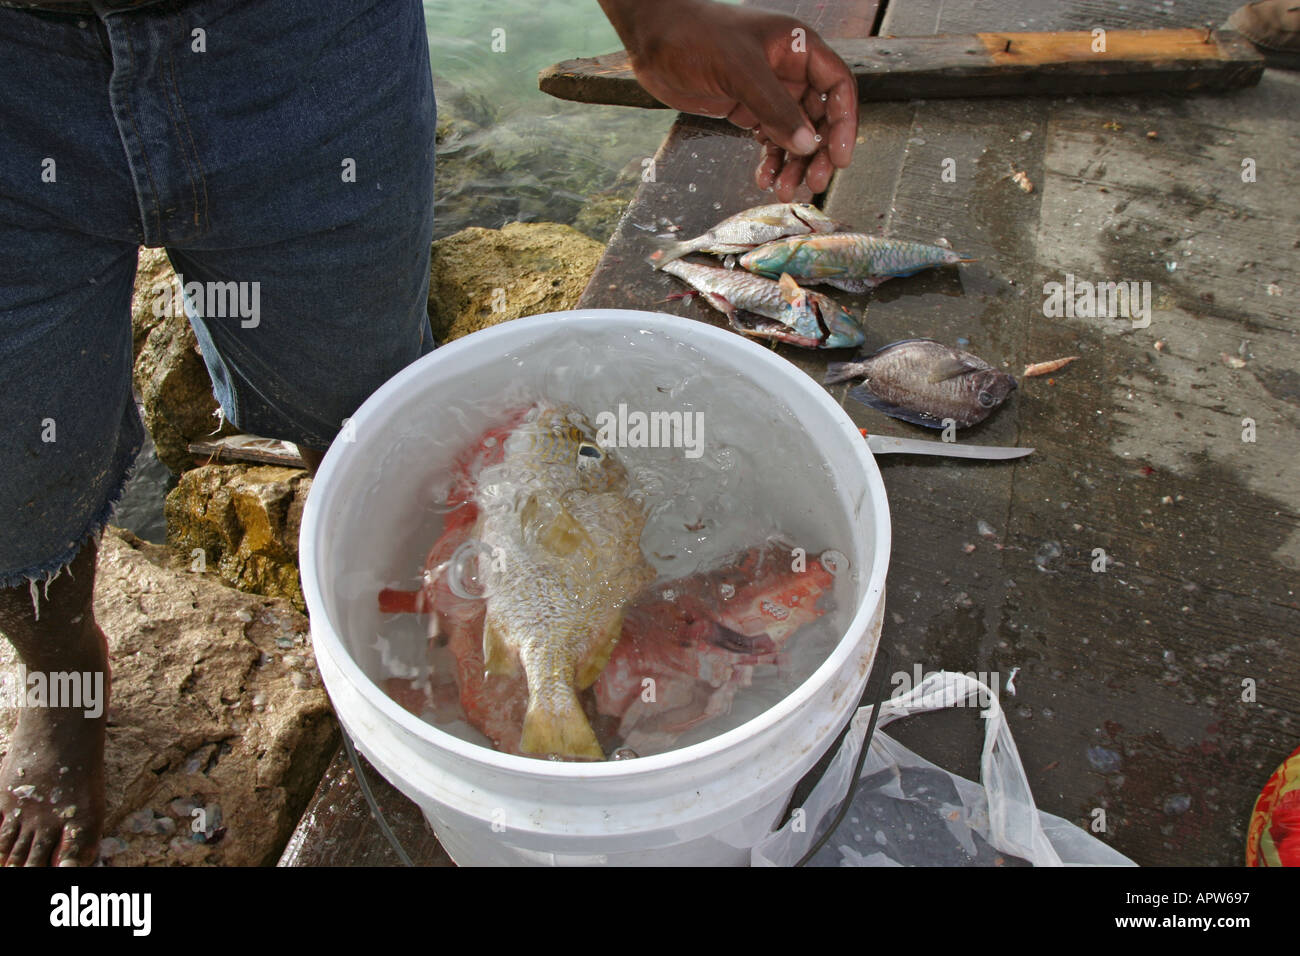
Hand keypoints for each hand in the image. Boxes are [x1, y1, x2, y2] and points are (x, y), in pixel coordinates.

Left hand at [598, 0, 856, 199]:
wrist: (652, 39)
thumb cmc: (695, 36)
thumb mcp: (740, 70)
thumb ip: (775, 107)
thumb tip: (808, 144)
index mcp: (797, 48)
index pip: (838, 86)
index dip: (844, 123)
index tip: (840, 157)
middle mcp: (788, 69)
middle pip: (818, 116)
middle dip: (818, 151)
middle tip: (813, 183)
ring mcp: (767, 90)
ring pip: (793, 132)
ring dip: (793, 162)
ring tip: (784, 190)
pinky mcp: (746, 107)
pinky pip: (769, 137)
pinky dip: (770, 159)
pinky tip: (764, 178)